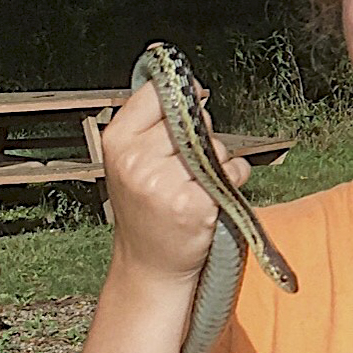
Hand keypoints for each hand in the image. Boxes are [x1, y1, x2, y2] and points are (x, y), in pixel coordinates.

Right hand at [102, 77, 250, 285]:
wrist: (150, 266)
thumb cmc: (146, 213)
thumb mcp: (132, 161)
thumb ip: (154, 123)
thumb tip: (194, 86)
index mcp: (118, 142)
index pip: (158, 93)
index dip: (180, 99)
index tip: (187, 110)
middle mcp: (138, 161)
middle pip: (192, 120)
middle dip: (200, 137)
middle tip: (185, 168)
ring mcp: (166, 184)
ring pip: (216, 147)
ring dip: (219, 163)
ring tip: (196, 188)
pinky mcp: (196, 204)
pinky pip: (233, 171)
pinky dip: (234, 180)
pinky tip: (213, 199)